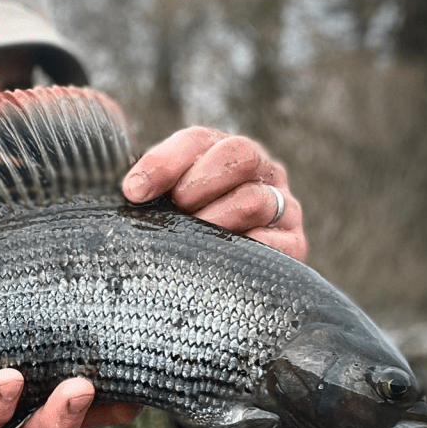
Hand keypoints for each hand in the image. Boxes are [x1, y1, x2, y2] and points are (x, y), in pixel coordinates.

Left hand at [122, 127, 307, 260]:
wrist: (223, 286)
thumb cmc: (181, 235)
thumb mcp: (163, 204)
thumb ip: (150, 189)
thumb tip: (132, 190)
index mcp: (224, 152)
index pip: (197, 141)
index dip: (163, 163)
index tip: (133, 192)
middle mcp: (261, 171)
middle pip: (239, 154)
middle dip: (197, 184)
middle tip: (176, 211)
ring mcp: (282, 205)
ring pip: (252, 200)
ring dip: (212, 222)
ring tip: (190, 241)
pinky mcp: (294, 243)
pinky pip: (272, 243)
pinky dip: (240, 251)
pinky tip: (215, 262)